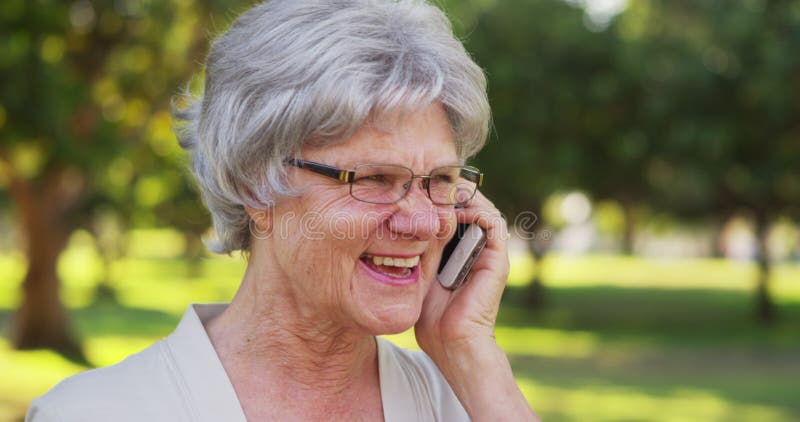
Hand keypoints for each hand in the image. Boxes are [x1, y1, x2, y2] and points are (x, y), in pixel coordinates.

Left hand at [414, 192, 537, 420]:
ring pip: (484, 207)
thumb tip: (402, 219)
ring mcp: (491, 253)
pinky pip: (494, 222)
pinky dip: (476, 210)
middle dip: (451, 190)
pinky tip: (452, 209)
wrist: (450, 342)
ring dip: (463, 195)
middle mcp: (480, 248)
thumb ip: (420, 246)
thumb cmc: (431, 314)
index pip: (458, 210)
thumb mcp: (420, 270)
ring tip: (440, 189)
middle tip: (428, 179)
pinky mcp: (498, 259)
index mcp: (463, 250)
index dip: (442, 195)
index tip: (419, 186)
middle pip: (472, 204)